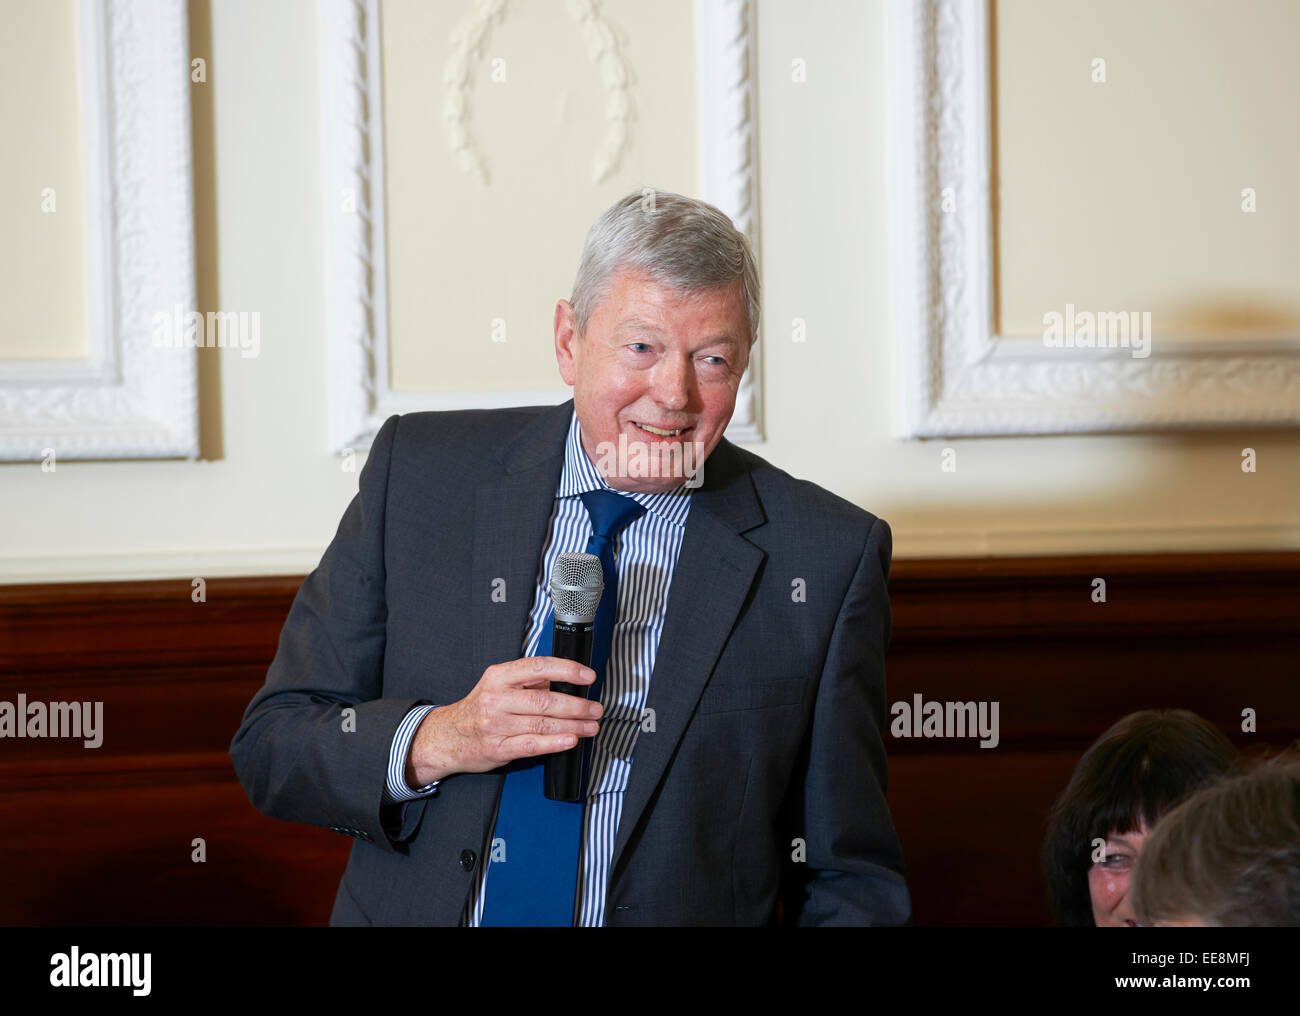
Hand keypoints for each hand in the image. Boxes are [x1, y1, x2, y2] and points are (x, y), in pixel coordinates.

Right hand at [405, 657, 602, 786]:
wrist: (447, 737)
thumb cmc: (479, 709)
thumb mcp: (497, 685)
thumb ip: (528, 682)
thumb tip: (566, 680)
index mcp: (498, 676)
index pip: (538, 667)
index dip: (567, 670)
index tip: (588, 676)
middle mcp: (496, 698)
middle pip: (545, 700)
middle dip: (577, 705)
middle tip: (595, 708)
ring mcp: (496, 725)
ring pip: (542, 724)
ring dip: (573, 725)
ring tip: (590, 726)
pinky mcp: (498, 748)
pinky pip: (532, 745)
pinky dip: (555, 743)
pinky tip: (571, 740)